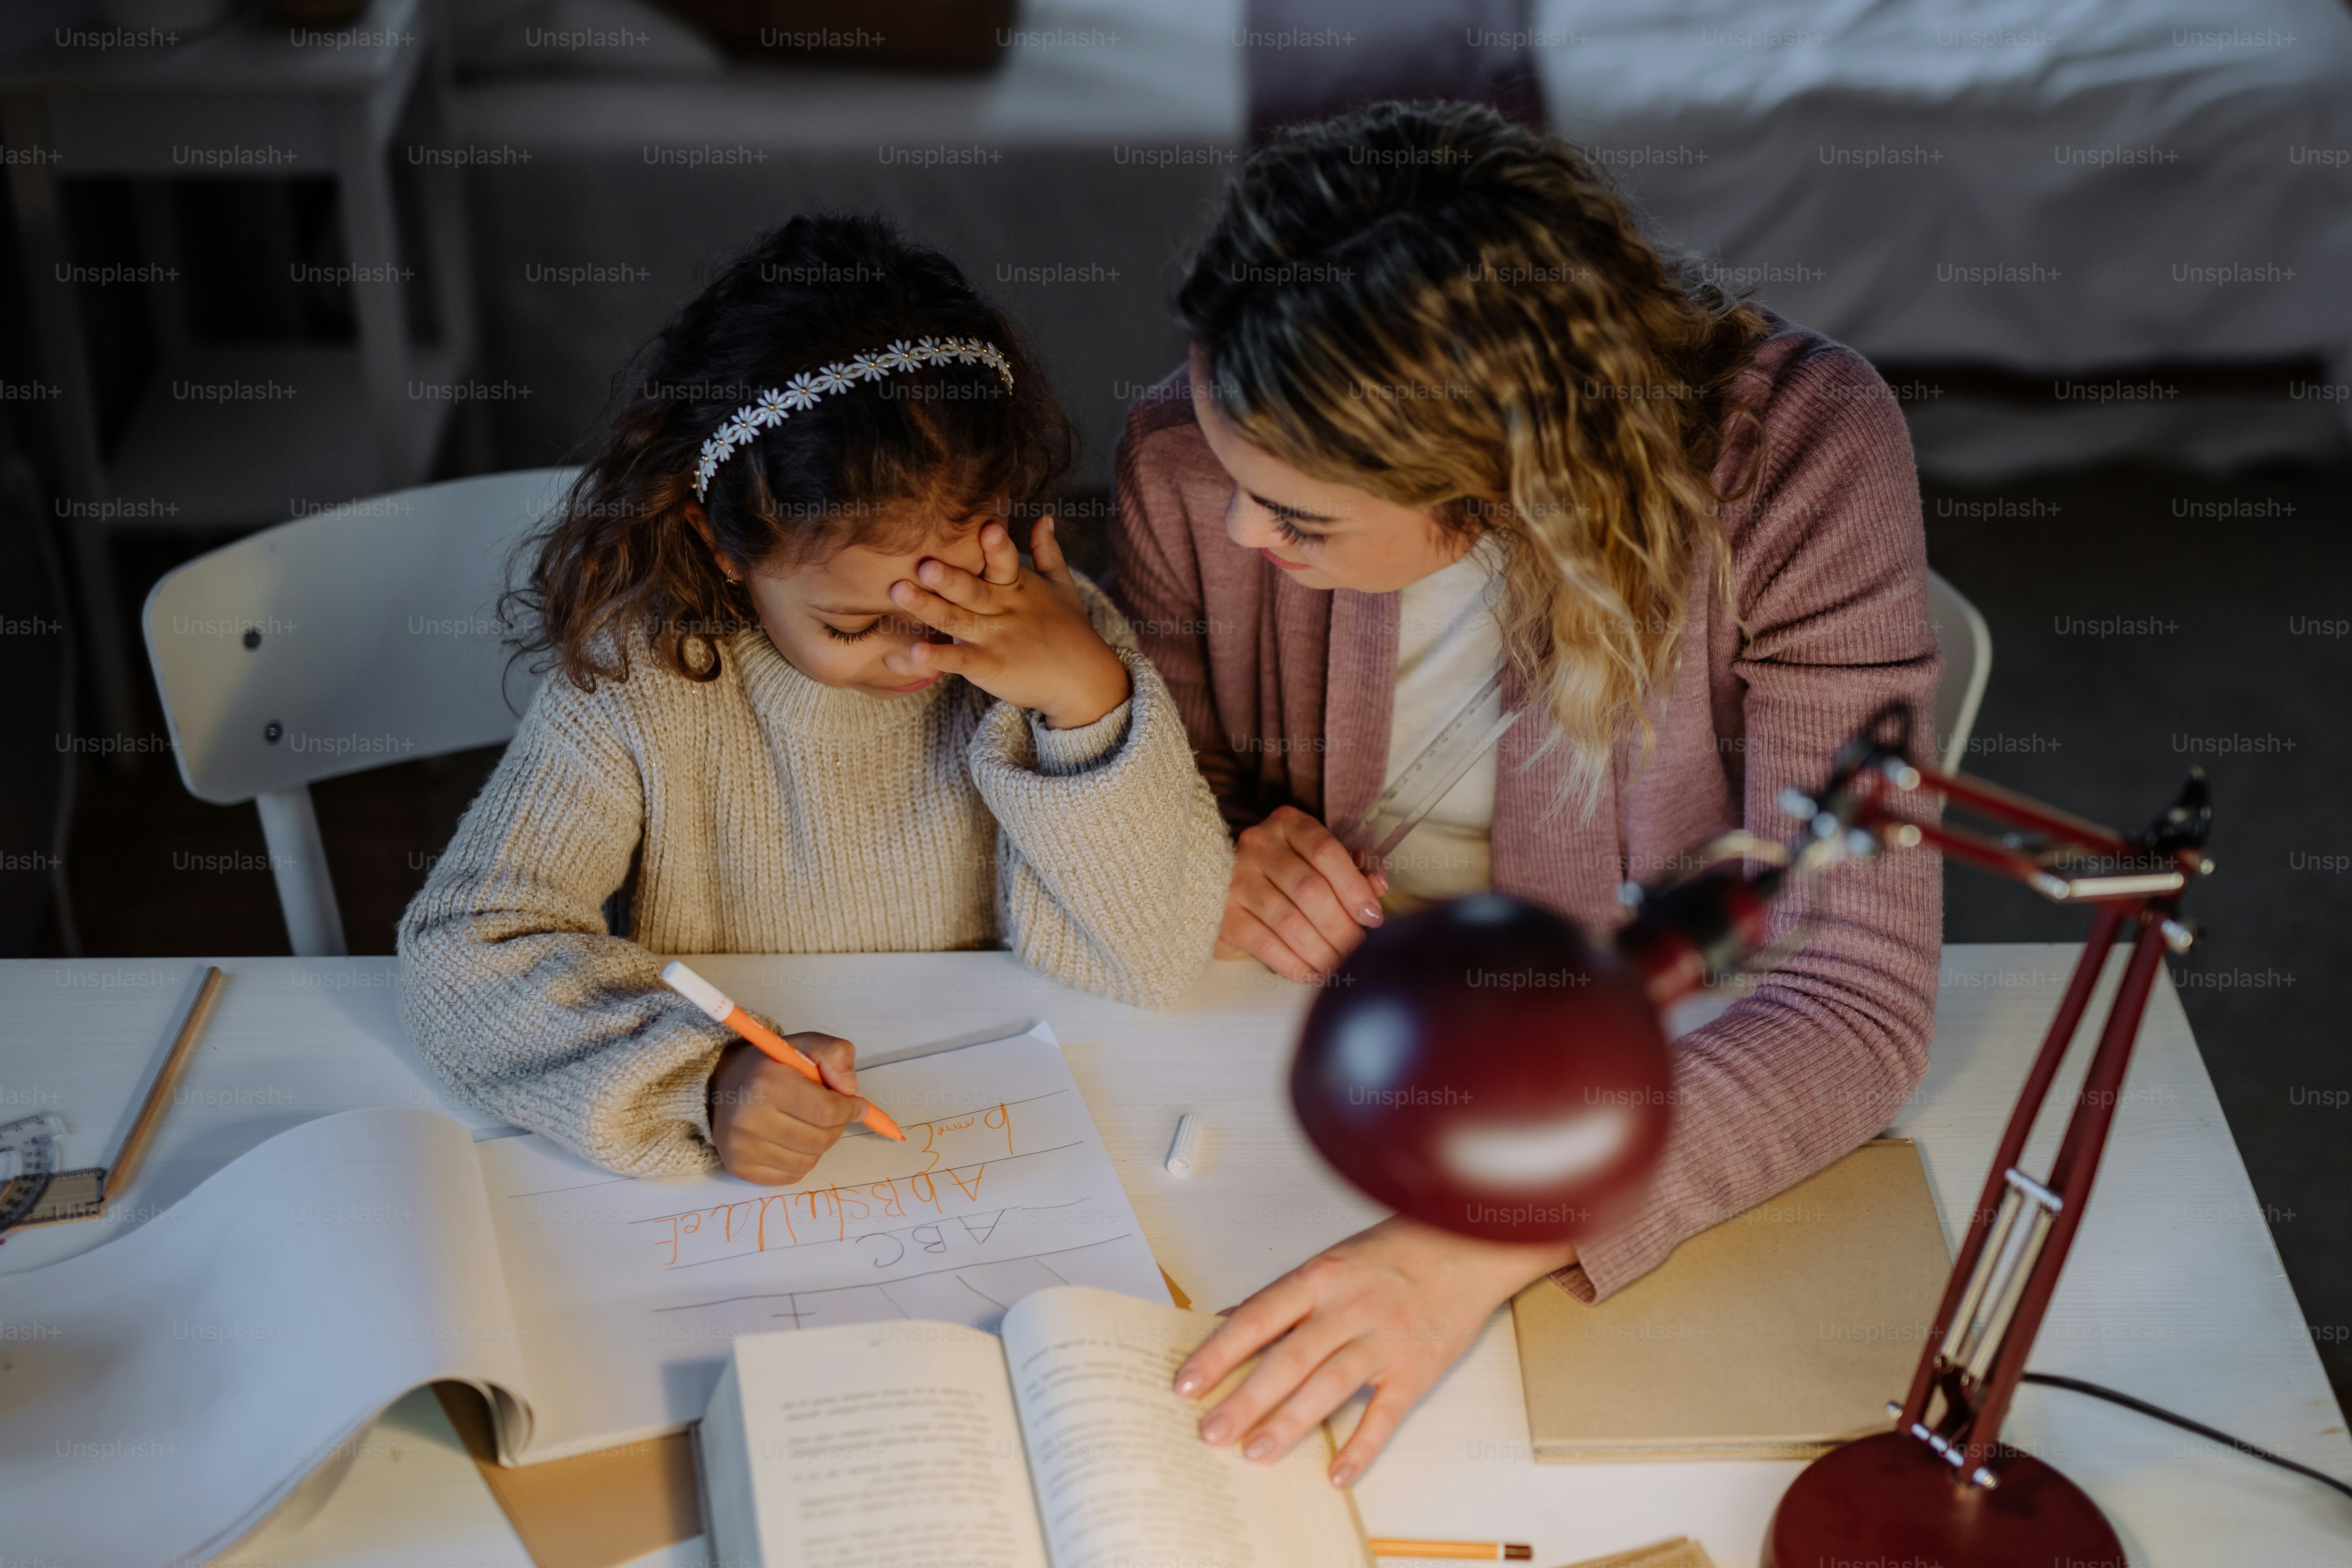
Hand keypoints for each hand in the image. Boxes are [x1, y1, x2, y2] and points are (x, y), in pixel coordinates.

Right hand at [707, 1033, 864, 1183]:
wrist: (721, 1086)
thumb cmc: (768, 1067)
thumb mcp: (803, 1045)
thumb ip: (834, 1054)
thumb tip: (850, 1088)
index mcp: (767, 1084)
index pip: (826, 1111)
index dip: (850, 1109)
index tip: (856, 1105)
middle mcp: (750, 1120)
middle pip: (820, 1139)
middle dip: (836, 1126)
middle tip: (831, 1113)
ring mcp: (743, 1148)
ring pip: (809, 1161)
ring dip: (820, 1144)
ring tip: (808, 1123)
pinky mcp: (741, 1168)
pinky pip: (792, 1175)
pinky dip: (801, 1160)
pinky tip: (792, 1140)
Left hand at [887, 518, 1130, 729]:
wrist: (1085, 682)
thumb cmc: (1070, 630)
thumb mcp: (1063, 587)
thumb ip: (1047, 552)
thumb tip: (1043, 518)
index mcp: (1018, 588)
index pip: (1006, 563)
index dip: (997, 548)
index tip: (986, 527)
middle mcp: (1005, 611)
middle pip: (973, 591)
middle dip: (949, 577)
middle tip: (923, 563)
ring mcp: (996, 640)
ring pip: (957, 621)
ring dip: (928, 608)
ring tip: (899, 593)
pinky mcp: (989, 667)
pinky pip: (960, 660)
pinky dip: (939, 658)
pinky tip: (915, 651)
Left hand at [1174, 1216, 1576, 1485]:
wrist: (1469, 1247)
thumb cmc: (1396, 1253)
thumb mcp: (1332, 1260)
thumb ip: (1283, 1297)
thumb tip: (1227, 1319)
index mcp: (1322, 1277)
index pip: (1259, 1316)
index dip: (1219, 1350)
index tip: (1186, 1382)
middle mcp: (1350, 1308)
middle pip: (1290, 1358)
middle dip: (1246, 1398)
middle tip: (1211, 1431)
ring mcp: (1385, 1341)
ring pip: (1331, 1385)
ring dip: (1291, 1422)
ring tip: (1256, 1452)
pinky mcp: (1417, 1370)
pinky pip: (1386, 1413)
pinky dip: (1362, 1445)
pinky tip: (1337, 1472)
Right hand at [1215, 805, 1390, 981]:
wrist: (1228, 888)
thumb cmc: (1287, 875)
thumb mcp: (1322, 861)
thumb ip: (1355, 867)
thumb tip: (1379, 885)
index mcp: (1288, 825)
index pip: (1326, 851)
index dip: (1354, 887)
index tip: (1372, 916)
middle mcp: (1258, 846)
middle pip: (1309, 889)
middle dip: (1340, 925)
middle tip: (1356, 946)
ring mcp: (1236, 880)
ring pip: (1288, 921)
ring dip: (1321, 949)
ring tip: (1338, 962)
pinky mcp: (1225, 915)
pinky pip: (1265, 944)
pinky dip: (1294, 964)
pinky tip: (1312, 972)